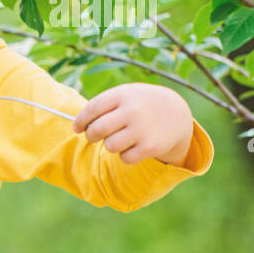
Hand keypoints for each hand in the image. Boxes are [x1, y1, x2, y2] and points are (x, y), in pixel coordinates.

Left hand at [73, 82, 193, 165]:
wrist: (176, 114)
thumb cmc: (140, 105)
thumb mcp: (125, 95)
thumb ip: (102, 106)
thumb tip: (77, 125)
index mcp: (123, 95)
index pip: (92, 109)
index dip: (80, 121)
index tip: (77, 128)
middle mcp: (133, 111)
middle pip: (97, 130)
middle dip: (91, 136)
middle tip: (93, 136)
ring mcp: (142, 129)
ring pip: (109, 146)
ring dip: (111, 145)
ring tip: (120, 138)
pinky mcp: (151, 146)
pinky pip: (124, 158)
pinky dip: (125, 155)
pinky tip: (134, 146)